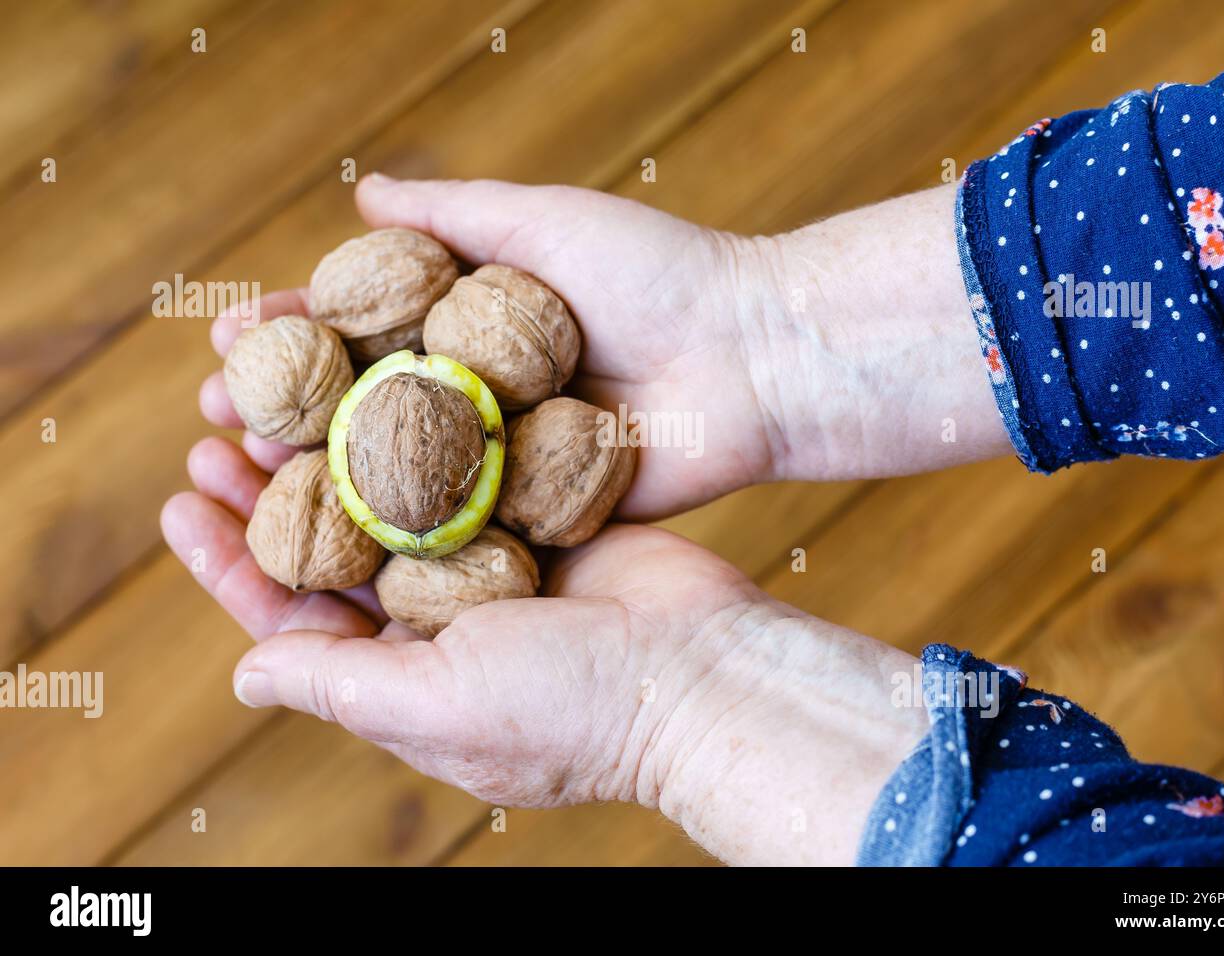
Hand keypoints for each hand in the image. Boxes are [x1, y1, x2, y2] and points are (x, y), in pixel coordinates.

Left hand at [161, 437, 926, 864]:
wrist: (702, 671)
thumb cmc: (570, 707)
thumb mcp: (436, 705)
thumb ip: (337, 684)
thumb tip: (243, 673)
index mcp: (402, 670)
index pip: (291, 613)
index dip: (231, 558)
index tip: (186, 501)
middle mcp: (439, 616)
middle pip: (335, 540)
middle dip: (273, 485)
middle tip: (222, 422)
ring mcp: (493, 563)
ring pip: (393, 492)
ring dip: (339, 442)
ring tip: (289, 387)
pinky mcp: (542, 518)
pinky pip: (468, 466)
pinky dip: (425, 428)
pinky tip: (390, 377)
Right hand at [201, 177, 1008, 526]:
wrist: (755, 358)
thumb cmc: (662, 274)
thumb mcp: (548, 222)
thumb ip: (457, 211)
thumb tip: (362, 190)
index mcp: (480, 325)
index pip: (366, 329)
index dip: (297, 334)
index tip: (231, 333)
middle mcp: (485, 394)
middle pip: (368, 406)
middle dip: (288, 409)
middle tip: (216, 412)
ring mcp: (509, 458)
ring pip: (400, 471)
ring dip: (320, 474)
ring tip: (243, 469)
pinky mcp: (543, 513)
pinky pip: (462, 524)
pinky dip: (397, 530)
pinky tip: (329, 535)